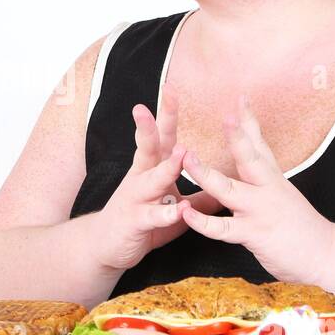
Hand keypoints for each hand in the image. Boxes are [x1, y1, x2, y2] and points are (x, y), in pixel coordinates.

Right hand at [93, 83, 219, 271]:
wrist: (106, 246)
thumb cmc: (143, 220)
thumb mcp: (174, 206)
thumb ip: (200, 196)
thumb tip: (228, 187)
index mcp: (151, 169)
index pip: (161, 137)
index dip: (167, 114)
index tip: (172, 89)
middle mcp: (140, 177)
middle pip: (149, 146)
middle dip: (155, 122)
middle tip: (163, 99)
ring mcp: (135, 198)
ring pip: (151, 179)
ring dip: (166, 167)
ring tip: (181, 154)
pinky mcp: (134, 221)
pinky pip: (151, 216)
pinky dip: (165, 213)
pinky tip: (178, 210)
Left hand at [177, 94, 334, 285]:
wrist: (327, 254)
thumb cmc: (303, 227)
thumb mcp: (285, 196)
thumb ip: (265, 181)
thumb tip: (255, 166)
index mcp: (273, 179)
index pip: (260, 145)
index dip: (249, 122)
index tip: (240, 98)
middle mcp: (267, 190)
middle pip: (250, 157)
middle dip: (237, 136)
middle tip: (226, 116)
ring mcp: (259, 211)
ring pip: (229, 189)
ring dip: (206, 173)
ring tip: (186, 158)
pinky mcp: (253, 234)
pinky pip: (222, 228)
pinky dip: (202, 221)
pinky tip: (186, 213)